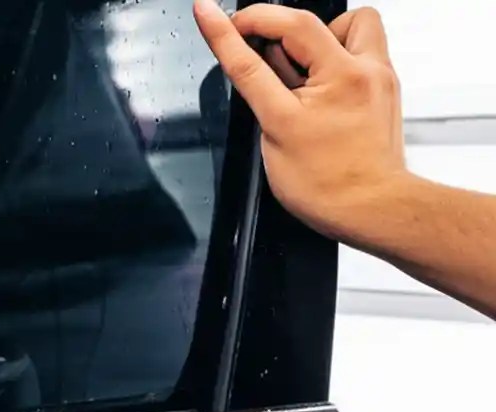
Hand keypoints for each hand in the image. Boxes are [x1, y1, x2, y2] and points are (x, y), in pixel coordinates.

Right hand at [193, 0, 408, 243]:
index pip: (278, 32)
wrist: (372, 209)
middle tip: (269, 72)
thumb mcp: (276, 127)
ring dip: (319, 39)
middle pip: (314, 20)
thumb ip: (254, 79)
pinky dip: (335, 61)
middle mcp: (364, 69)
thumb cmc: (327, 184)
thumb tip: (234, 43)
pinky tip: (320, 92)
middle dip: (282, 36)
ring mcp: (379, 77)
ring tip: (302, 78)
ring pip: (350, 26)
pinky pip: (359, 52)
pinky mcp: (385, 88)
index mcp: (337, 77)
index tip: (209, 14)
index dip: (235, 26)